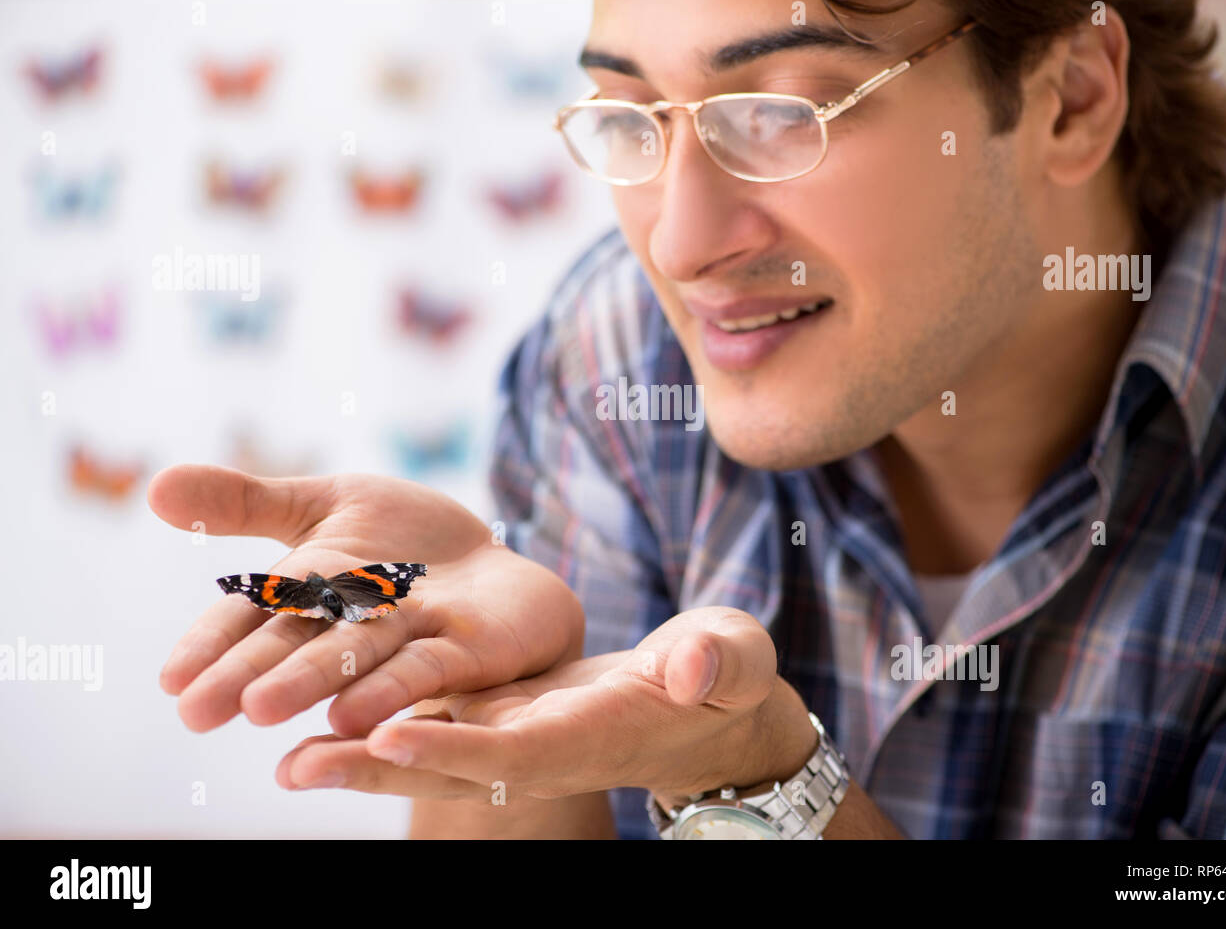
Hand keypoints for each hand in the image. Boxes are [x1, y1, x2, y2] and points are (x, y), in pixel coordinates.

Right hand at [150, 464, 584, 738]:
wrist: (493, 559)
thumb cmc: (401, 541)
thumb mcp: (326, 505)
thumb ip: (248, 502)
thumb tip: (153, 487)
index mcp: (312, 586)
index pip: (254, 615)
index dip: (214, 645)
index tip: (170, 679)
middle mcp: (353, 622)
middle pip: (297, 644)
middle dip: (250, 673)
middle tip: (196, 713)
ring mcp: (410, 636)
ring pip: (356, 657)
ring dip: (311, 682)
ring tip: (263, 711)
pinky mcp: (467, 646)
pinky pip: (430, 664)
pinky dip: (394, 686)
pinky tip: (358, 715)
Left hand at [274, 607, 819, 801]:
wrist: (704, 711)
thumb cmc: (725, 677)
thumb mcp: (733, 659)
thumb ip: (718, 659)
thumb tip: (695, 664)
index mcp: (597, 731)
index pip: (520, 748)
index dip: (458, 745)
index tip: (395, 734)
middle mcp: (546, 746)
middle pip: (453, 767)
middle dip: (379, 770)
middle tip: (299, 768)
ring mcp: (521, 735)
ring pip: (433, 751)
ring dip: (362, 756)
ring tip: (287, 758)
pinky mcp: (507, 716)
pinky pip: (439, 724)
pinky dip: (384, 724)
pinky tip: (327, 717)